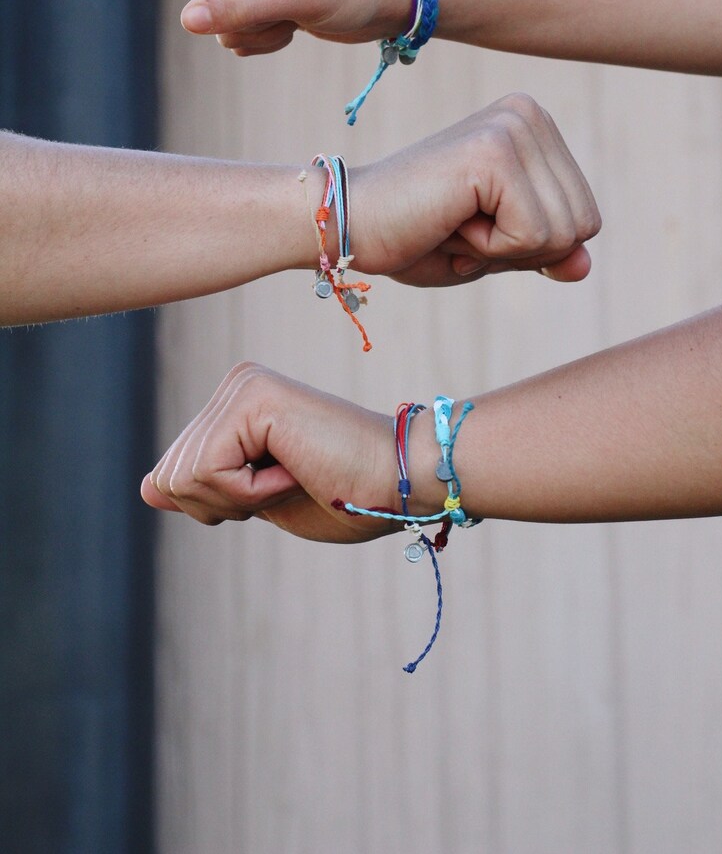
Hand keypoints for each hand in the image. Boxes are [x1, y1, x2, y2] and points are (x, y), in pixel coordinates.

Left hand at [141, 364, 401, 540]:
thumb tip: (147, 487)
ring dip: (240, 500)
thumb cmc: (348, 496)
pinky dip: (249, 493)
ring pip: (180, 479)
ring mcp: (241, 386)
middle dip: (223, 505)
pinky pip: (207, 472)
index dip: (220, 506)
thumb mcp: (259, 503)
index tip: (281, 486)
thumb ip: (206, 490)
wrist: (403, 483)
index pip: (173, 475)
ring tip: (295, 474)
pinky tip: (294, 470)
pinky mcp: (252, 397)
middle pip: (168, 477)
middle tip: (289, 483)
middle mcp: (233, 385)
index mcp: (234, 405)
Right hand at [181, 0, 411, 53]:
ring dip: (263, 29)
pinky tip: (295, 12)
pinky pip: (232, 24)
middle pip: (212, 6)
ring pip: (220, 21)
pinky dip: (265, 31)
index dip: (257, 14)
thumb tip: (187, 20)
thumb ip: (243, 7)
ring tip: (302, 6)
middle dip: (259, 22)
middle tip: (303, 4)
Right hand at [350, 93, 600, 283]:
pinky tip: (449, 220)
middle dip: (523, 249)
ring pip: (564, 233)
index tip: (474, 222)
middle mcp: (529, 115)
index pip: (586, 218)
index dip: (531, 246)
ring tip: (454, 220)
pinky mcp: (494, 151)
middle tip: (461, 225)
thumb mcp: (497, 251)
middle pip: (584, 224)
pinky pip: (534, 235)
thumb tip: (586, 266)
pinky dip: (490, 249)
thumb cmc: (415, 236)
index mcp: (534, 127)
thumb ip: (547, 252)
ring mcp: (513, 127)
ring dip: (504, 250)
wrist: (348, 225)